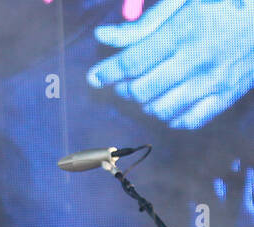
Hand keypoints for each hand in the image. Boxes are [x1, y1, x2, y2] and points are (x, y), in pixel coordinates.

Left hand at [88, 0, 253, 129]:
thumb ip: (143, 24)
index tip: (95, 76)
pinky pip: (187, 120)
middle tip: (123, 80)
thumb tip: (104, 37)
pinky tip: (169, 101)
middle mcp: (197, 61)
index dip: (108, 72)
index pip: (132, 63)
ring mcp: (213, 82)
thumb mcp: (184, 1)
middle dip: (125, 87)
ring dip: (146, 102)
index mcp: (185, 32)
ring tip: (148, 88)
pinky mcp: (226, 96)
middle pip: (142, 90)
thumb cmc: (224, 2)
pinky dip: (171, 116)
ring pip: (161, 109)